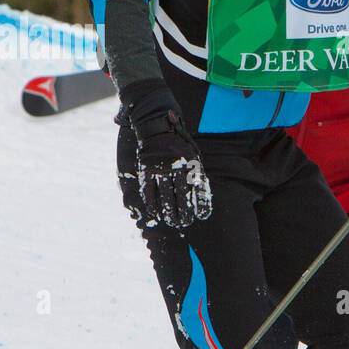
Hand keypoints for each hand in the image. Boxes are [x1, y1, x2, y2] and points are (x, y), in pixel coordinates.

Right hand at [133, 108, 212, 228]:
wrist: (156, 125)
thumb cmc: (178, 143)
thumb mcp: (192, 154)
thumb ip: (196, 172)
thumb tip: (201, 194)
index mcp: (189, 163)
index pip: (196, 189)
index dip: (200, 204)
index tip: (202, 216)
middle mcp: (175, 167)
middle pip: (181, 197)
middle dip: (184, 213)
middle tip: (185, 223)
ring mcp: (159, 169)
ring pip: (164, 197)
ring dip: (169, 212)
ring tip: (172, 222)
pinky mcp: (146, 169)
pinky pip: (148, 191)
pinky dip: (151, 204)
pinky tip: (155, 213)